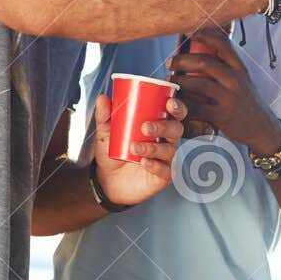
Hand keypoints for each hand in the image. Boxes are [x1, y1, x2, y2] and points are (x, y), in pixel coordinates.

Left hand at [89, 92, 185, 206]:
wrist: (107, 180)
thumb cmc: (113, 154)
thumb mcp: (107, 133)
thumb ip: (105, 116)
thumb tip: (103, 99)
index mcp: (158, 126)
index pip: (174, 114)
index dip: (177, 108)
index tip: (169, 103)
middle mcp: (165, 141)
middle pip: (176, 130)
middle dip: (163, 126)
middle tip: (145, 127)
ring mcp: (165, 159)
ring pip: (168, 150)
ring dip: (152, 147)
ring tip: (134, 147)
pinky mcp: (162, 176)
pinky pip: (164, 170)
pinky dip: (154, 165)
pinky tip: (144, 162)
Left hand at [165, 28, 280, 153]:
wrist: (263, 129)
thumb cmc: (247, 103)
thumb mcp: (243, 82)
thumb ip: (226, 69)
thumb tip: (200, 55)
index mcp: (240, 68)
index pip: (222, 44)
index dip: (204, 34)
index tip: (187, 32)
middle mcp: (236, 80)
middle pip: (204, 62)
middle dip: (182, 60)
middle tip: (170, 62)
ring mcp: (229, 98)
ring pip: (198, 84)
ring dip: (179, 82)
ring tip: (169, 82)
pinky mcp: (222, 116)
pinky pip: (196, 108)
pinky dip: (182, 105)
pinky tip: (174, 104)